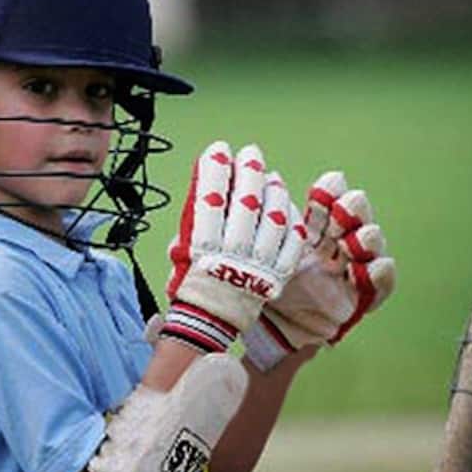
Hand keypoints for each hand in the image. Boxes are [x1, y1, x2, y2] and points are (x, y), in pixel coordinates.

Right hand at [161, 141, 306, 353]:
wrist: (209, 322)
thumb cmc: (192, 285)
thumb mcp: (180, 255)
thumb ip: (190, 225)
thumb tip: (202, 192)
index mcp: (203, 248)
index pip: (210, 199)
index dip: (215, 169)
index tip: (218, 149)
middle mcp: (232, 255)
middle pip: (245, 203)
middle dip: (248, 172)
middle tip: (251, 154)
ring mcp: (257, 266)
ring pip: (272, 219)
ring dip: (273, 193)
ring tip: (271, 177)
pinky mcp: (275, 277)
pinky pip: (290, 244)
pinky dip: (291, 222)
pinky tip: (287, 206)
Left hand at [243, 170, 395, 370]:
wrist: (272, 333)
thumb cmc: (265, 290)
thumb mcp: (261, 257)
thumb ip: (262, 230)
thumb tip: (255, 188)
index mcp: (314, 230)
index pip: (328, 202)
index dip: (330, 192)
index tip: (321, 191)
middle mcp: (337, 244)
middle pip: (356, 216)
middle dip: (353, 207)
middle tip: (343, 209)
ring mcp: (353, 269)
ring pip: (372, 243)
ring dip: (367, 238)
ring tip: (355, 241)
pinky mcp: (363, 297)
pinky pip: (382, 282)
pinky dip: (380, 273)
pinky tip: (368, 269)